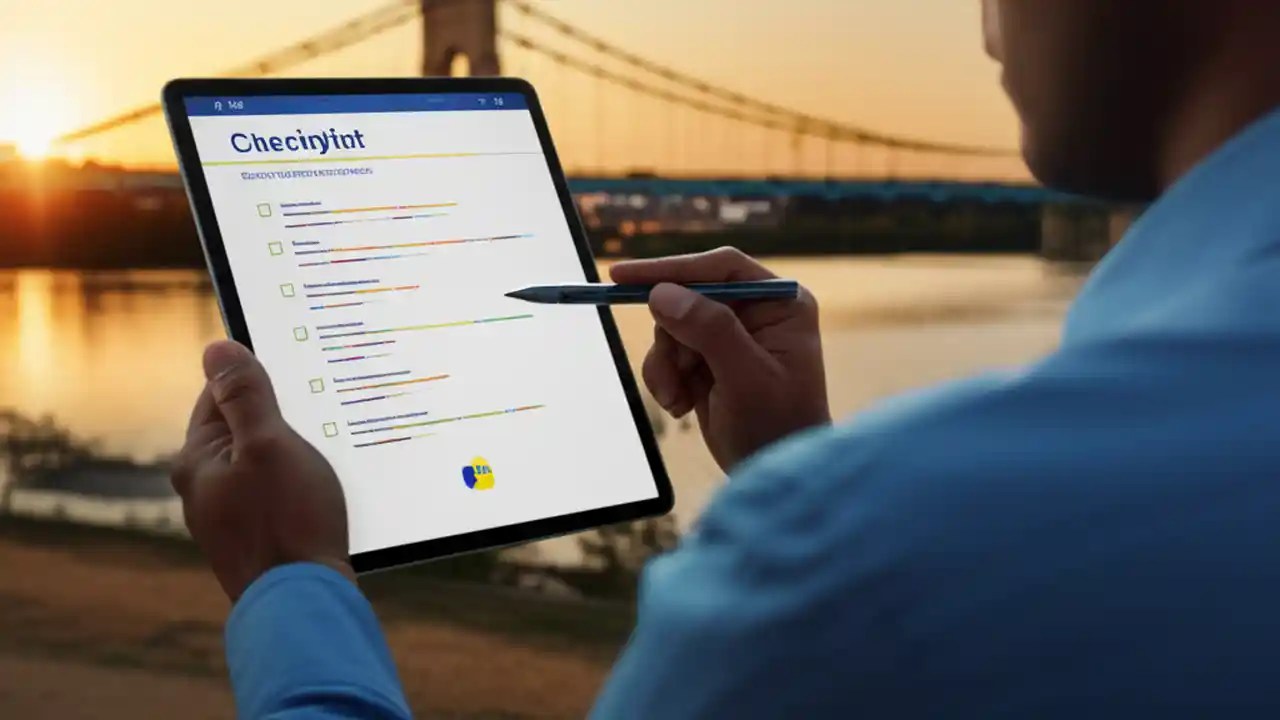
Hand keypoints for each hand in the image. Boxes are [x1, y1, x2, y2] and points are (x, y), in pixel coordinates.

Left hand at [173, 340, 353, 600]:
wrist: (303, 603)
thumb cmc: (287, 523)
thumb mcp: (269, 445)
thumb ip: (244, 396)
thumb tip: (217, 349)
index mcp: (197, 460)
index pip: (219, 395)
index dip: (259, 380)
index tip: (297, 374)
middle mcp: (204, 488)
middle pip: (243, 430)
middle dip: (281, 419)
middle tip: (322, 414)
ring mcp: (229, 517)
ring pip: (262, 464)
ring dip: (294, 455)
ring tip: (328, 455)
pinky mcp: (256, 540)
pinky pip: (275, 495)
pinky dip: (298, 486)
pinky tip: (323, 494)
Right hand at [611, 247, 829, 470]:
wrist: (772, 475)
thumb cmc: (776, 427)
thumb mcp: (746, 377)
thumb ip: (709, 330)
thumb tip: (663, 294)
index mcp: (780, 304)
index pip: (721, 268)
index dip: (672, 269)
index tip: (623, 276)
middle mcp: (757, 313)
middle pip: (688, 297)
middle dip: (671, 338)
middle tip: (671, 371)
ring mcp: (731, 338)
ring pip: (672, 328)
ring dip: (666, 364)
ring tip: (678, 398)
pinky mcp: (709, 363)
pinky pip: (669, 355)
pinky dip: (665, 379)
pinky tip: (681, 404)